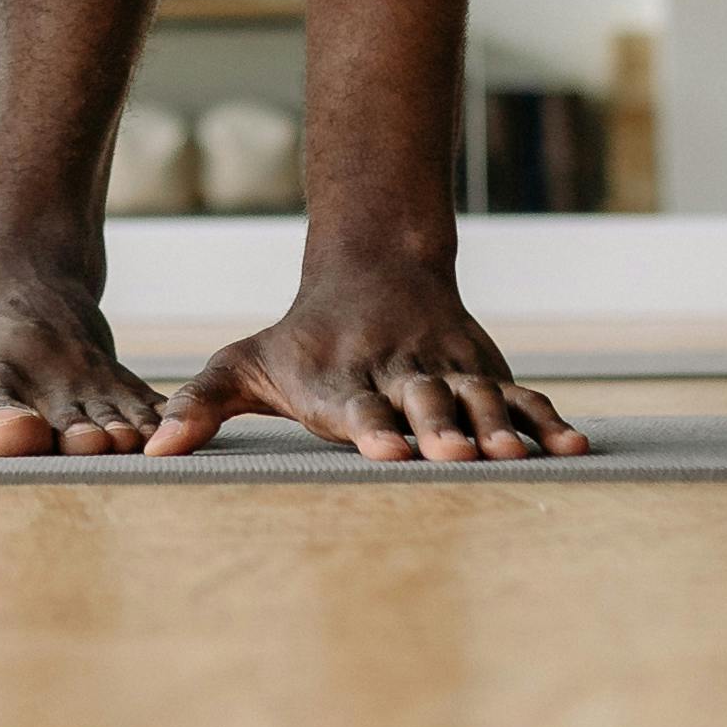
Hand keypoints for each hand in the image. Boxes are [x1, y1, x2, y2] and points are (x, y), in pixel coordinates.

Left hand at [145, 250, 587, 462]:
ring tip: (515, 456)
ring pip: (475, 399)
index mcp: (341, 381)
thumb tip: (148, 452)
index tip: (384, 446)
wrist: (374, 269)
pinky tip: (577, 447)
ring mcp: (446, 372)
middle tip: (455, 454)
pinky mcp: (483, 373)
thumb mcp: (243, 365)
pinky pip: (521, 398)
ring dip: (497, 427)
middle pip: (420, 401)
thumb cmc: (300, 339)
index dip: (372, 425)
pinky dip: (548, 421)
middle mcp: (397, 374)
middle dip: (439, 427)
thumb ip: (198, 407)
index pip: (357, 406)